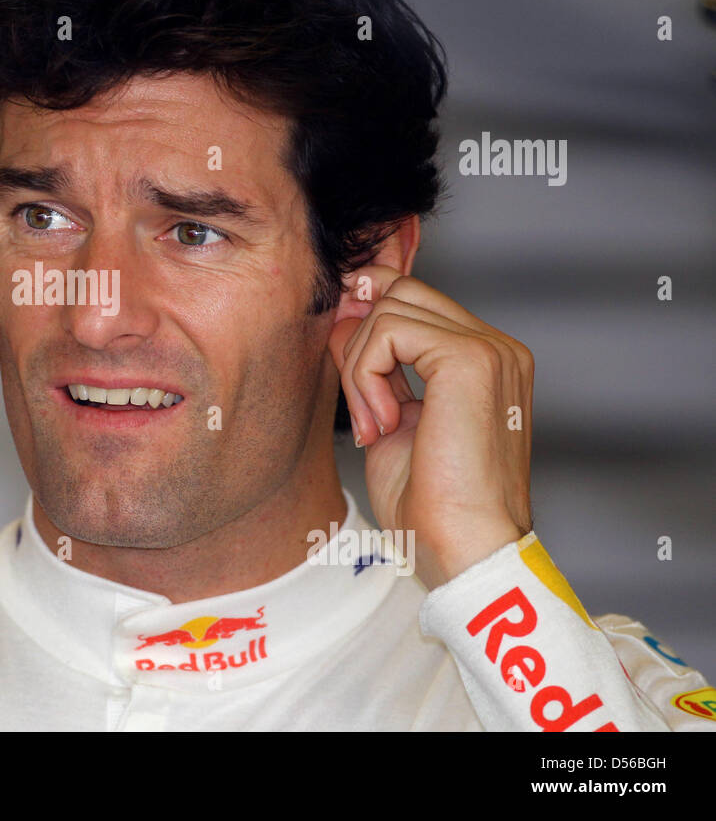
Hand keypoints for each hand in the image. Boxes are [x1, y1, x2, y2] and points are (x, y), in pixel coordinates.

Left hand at [327, 266, 531, 588]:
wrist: (462, 548)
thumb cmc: (430, 503)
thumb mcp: (387, 416)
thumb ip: (373, 363)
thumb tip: (344, 313)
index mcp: (485, 360)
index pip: (415, 298)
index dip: (366, 315)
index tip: (342, 358)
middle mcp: (497, 347)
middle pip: (400, 290)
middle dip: (358, 342)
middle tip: (361, 410)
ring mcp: (489, 349)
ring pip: (388, 309)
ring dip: (360, 370)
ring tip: (375, 427)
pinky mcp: (470, 359)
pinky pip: (387, 331)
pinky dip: (365, 376)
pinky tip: (382, 424)